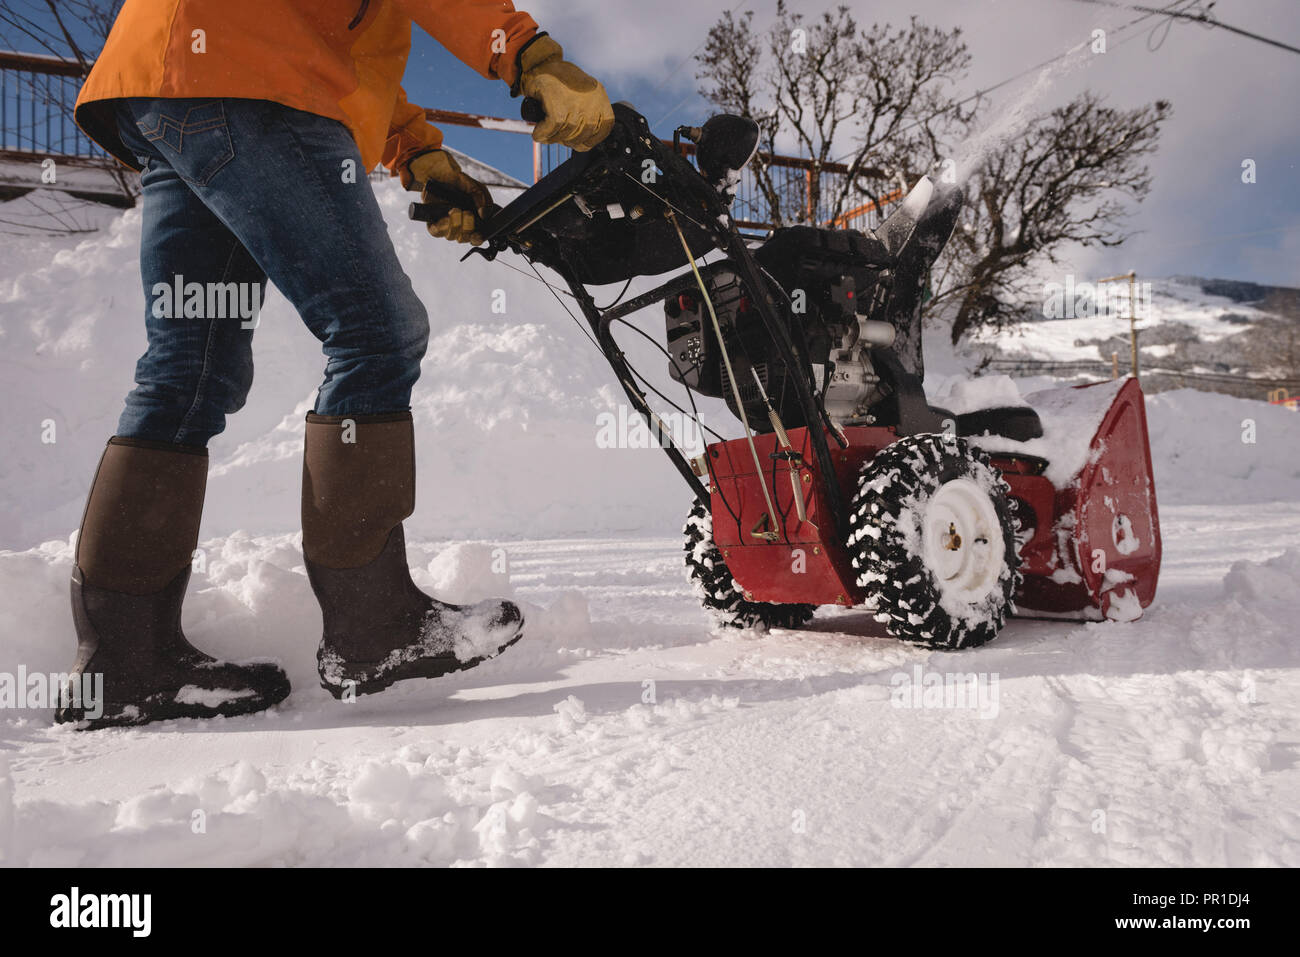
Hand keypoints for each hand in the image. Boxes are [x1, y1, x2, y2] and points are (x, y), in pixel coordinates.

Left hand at [403, 149, 491, 244]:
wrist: (440, 172)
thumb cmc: (458, 181)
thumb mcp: (476, 187)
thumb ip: (484, 199)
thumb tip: (485, 215)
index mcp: (472, 220)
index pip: (476, 237)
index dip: (477, 239)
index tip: (477, 235)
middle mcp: (459, 224)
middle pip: (464, 239)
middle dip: (467, 229)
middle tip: (467, 214)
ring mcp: (445, 224)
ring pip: (451, 236)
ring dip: (455, 225)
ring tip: (456, 210)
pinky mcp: (432, 221)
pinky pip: (436, 232)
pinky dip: (442, 227)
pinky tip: (446, 217)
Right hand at [518, 36, 613, 151]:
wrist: (541, 62)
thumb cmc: (560, 79)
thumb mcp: (582, 93)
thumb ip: (588, 112)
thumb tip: (581, 143)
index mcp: (601, 98)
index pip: (604, 129)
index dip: (589, 140)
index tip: (578, 141)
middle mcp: (591, 101)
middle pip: (583, 136)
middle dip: (569, 141)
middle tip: (557, 136)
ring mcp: (575, 104)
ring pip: (566, 135)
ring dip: (554, 138)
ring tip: (546, 134)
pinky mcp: (557, 107)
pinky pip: (551, 130)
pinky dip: (543, 134)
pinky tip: (538, 132)